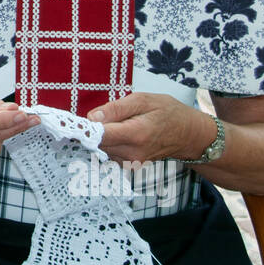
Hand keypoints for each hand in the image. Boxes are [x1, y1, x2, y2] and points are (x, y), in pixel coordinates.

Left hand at [88, 93, 214, 164]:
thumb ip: (116, 108)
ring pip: (102, 149)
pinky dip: (108, 143)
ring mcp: (131, 162)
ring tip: (114, 123)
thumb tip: (92, 117)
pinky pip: (110, 153)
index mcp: (135, 134)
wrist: (189, 134)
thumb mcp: (144, 100)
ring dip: (100, 136)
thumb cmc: (168, 112)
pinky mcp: (130, 165)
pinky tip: (118, 133)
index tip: (74, 120)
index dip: (85, 127)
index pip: (100, 135)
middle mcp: (132, 153)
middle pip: (97, 143)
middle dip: (92, 130)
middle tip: (97, 115)